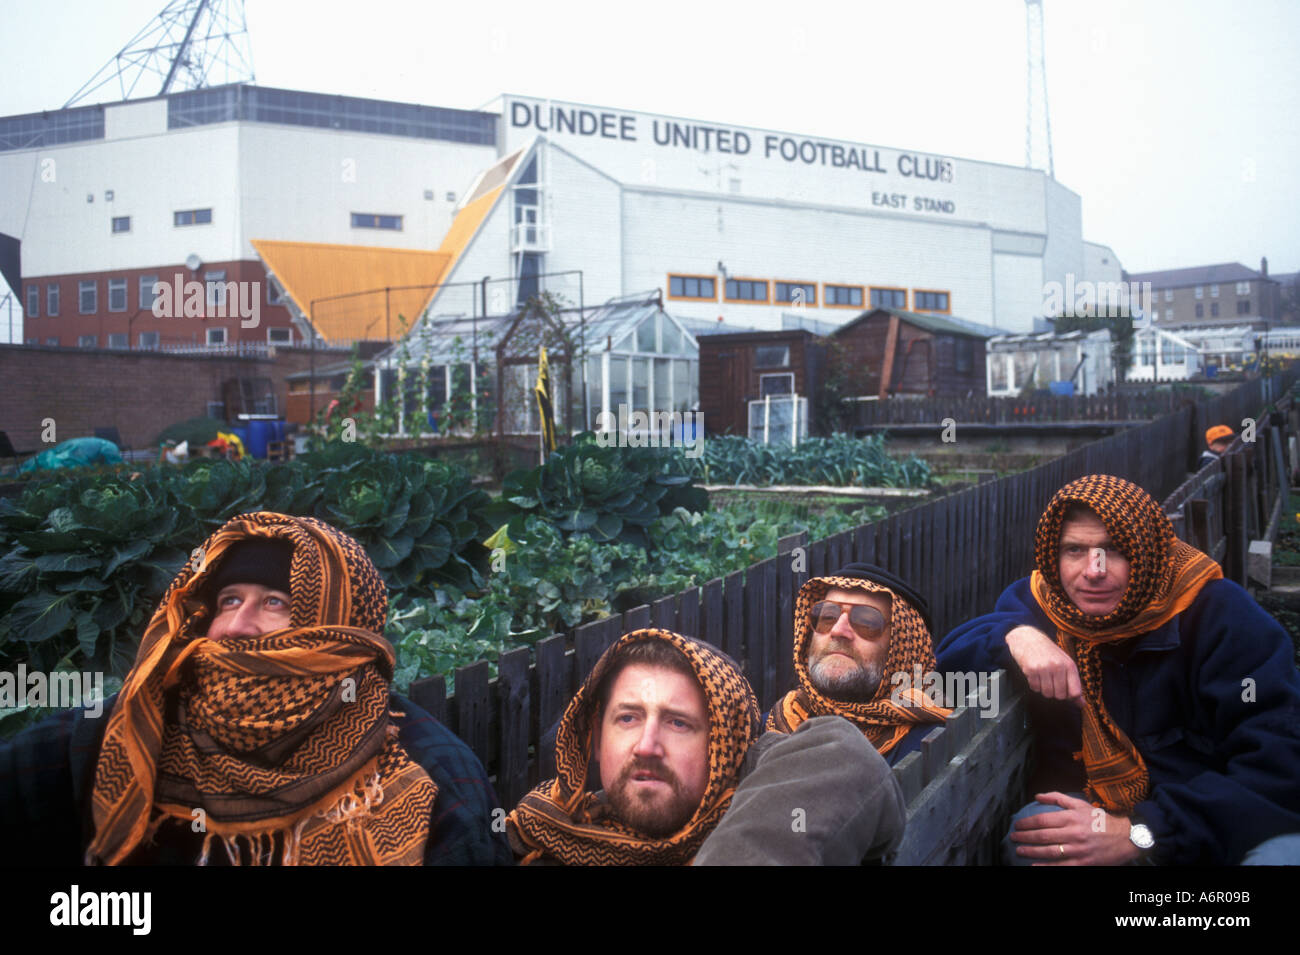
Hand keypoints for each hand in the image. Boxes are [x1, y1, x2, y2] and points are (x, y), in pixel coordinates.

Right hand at [1005, 626, 1081, 706]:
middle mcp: (1058, 666)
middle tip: (1051, 682)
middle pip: (1060, 695)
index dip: (1069, 696)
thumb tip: (1082, 704)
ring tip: (1042, 678)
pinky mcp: (1031, 669)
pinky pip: (1035, 688)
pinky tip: (1034, 675)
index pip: (1075, 692)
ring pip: (1047, 693)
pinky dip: (1034, 685)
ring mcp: (1044, 668)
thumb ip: (1073, 684)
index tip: (1065, 691)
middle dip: (1055, 693)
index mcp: (1069, 665)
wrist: (1027, 637)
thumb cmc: (1048, 652)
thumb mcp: (1064, 664)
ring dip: (1043, 689)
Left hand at [1010, 792, 1140, 865]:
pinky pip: (1062, 866)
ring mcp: (1079, 849)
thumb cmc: (1100, 819)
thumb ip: (1058, 798)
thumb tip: (1037, 795)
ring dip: (1031, 852)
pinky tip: (1034, 866)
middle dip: (1025, 837)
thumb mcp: (1080, 804)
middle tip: (1013, 837)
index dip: (1027, 823)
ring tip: (1019, 850)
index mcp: (1071, 817)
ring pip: (1050, 851)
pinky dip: (1046, 867)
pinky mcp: (1084, 862)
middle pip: (1043, 836)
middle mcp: (1074, 833)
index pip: (1042, 820)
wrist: (1126, 837)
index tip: (1017, 825)